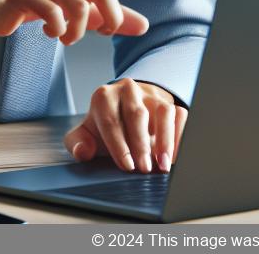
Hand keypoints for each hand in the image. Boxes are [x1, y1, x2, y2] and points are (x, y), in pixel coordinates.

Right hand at [0, 0, 161, 44]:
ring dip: (78, 32)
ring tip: (69, 38)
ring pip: (78, 7)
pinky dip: (57, 31)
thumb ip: (111, 14)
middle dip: (111, 18)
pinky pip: (53, 16)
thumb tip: (144, 26)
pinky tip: (50, 32)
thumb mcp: (80, 6)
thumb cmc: (44, 1)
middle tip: (106, 34)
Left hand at [63, 80, 186, 173]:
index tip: (126, 166)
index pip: (110, 120)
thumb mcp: (86, 134)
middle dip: (141, 144)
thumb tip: (83, 151)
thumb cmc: (105, 127)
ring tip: (163, 165)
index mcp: (104, 96)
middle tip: (144, 169)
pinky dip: (180, 136)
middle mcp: (128, 90)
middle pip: (137, 114)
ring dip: (165, 140)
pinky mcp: (170, 101)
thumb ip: (77, 143)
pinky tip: (175, 157)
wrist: (124, 111)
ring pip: (163, 111)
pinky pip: (180, 114)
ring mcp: (151, 94)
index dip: (118, 145)